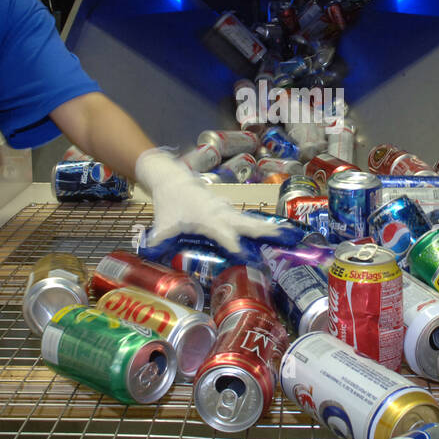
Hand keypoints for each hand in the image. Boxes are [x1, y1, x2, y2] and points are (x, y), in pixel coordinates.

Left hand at [135, 149, 295, 255]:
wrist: (170, 177)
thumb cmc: (169, 202)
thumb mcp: (162, 224)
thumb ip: (159, 241)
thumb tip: (150, 254)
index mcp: (208, 220)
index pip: (228, 237)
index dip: (240, 250)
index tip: (254, 261)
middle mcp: (221, 213)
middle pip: (249, 224)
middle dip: (268, 231)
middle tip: (288, 237)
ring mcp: (225, 209)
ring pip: (249, 219)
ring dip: (267, 227)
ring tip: (287, 234)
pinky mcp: (224, 207)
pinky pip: (243, 218)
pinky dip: (256, 225)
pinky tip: (267, 232)